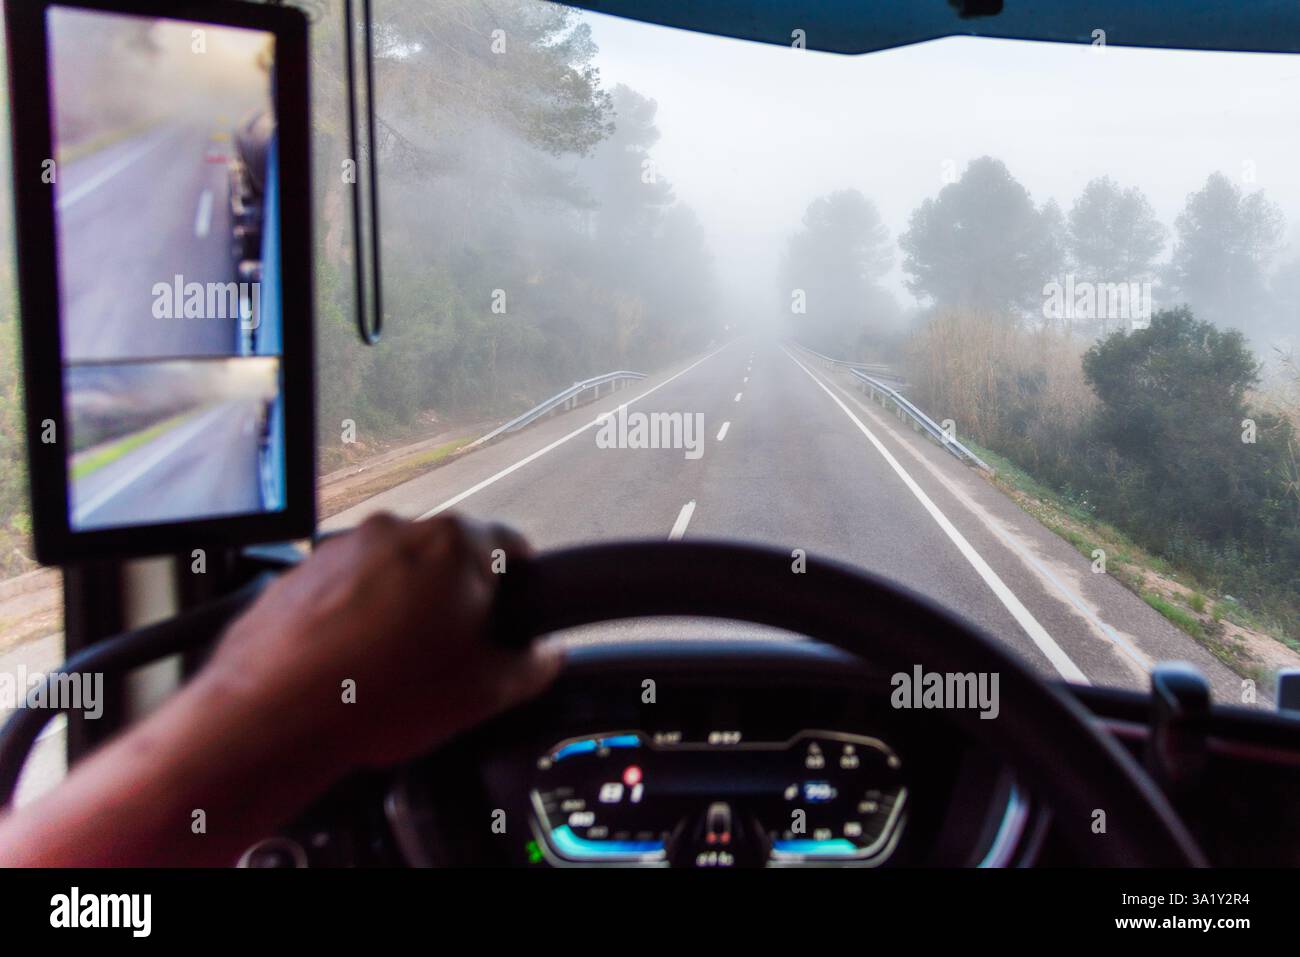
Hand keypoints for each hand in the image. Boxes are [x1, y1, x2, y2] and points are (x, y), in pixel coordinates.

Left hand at [202, 513, 562, 769]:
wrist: (272, 713)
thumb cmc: (383, 696)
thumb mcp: (483, 694)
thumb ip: (531, 667)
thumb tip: (547, 656)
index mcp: (455, 545)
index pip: (511, 544)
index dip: (521, 579)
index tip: (517, 607)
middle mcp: (398, 530)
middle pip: (447, 557)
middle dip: (455, 597)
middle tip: (454, 652)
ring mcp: (342, 547)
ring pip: (393, 571)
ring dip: (402, 606)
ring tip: (393, 666)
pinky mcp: (299, 572)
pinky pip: (344, 588)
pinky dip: (354, 616)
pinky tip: (350, 665)